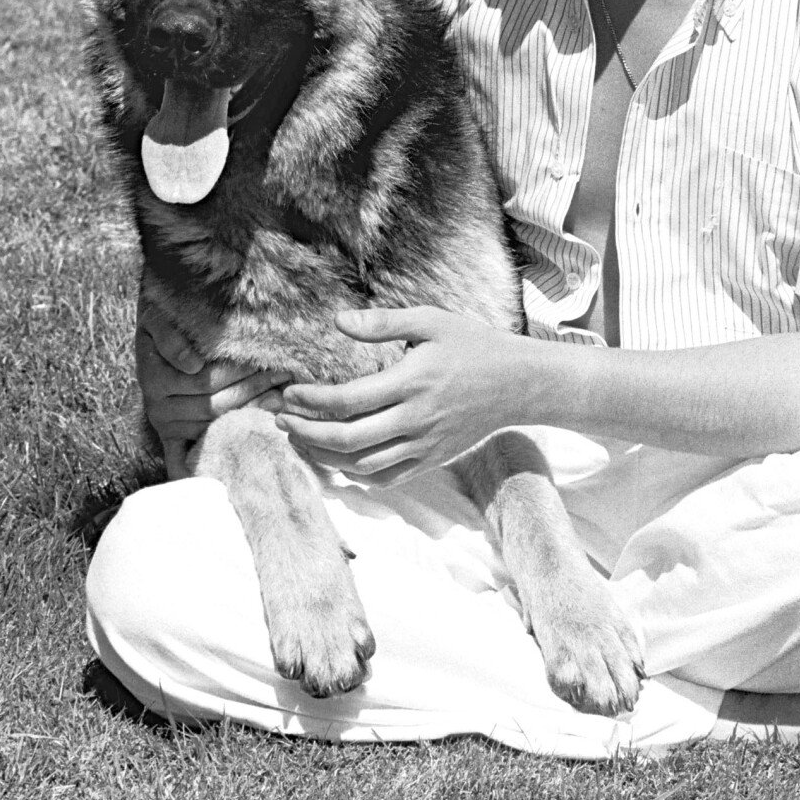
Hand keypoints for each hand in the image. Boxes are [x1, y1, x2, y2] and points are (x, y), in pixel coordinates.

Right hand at [136, 293, 290, 479]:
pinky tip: (248, 441)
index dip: (240, 373)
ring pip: (216, 423)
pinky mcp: (171, 438)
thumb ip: (171, 339)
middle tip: (283, 375)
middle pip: (215, 405)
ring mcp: (166, 425)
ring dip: (250, 409)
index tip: (269, 362)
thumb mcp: (157, 320)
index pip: (206, 381)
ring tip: (280, 396)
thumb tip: (192, 365)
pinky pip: (191, 454)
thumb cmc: (162, 321)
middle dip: (253, 388)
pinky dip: (217, 449)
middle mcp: (158, 408)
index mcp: (154, 379)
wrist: (153, 331)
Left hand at [274, 308, 538, 485]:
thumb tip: (339, 321)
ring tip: (300, 440)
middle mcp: (415, 420)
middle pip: (346, 439)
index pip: (346, 401)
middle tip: (281, 421)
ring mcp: (424, 445)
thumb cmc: (473, 345)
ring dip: (323, 456)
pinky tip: (338, 460)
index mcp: (411, 382)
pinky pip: (386, 479)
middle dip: (305, 433)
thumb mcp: (432, 321)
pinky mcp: (432, 460)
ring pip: (361, 465)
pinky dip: (355, 475)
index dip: (310, 402)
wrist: (518, 384)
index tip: (288, 394)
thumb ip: (384, 322)